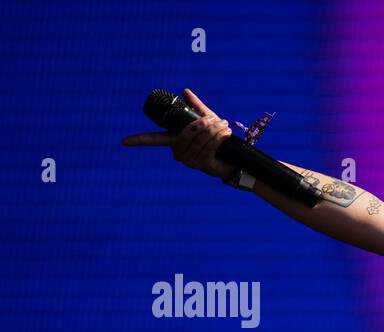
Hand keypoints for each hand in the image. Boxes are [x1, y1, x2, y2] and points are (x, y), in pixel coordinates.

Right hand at [121, 88, 236, 180]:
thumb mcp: (208, 121)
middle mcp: (179, 153)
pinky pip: (208, 147)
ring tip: (224, 126)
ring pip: (199, 140)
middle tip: (216, 119)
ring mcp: (190, 161)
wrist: (236, 160)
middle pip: (185, 134)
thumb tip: (185, 91)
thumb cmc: (219, 142)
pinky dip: (218, 139)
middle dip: (202, 124)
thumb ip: (196, 107)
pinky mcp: (203, 165)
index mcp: (175, 141)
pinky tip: (225, 134)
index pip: (153, 140)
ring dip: (214, 131)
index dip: (138, 141)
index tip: (123, 142)